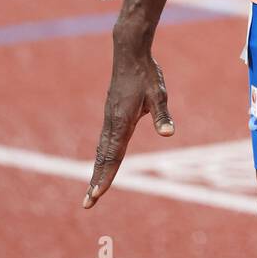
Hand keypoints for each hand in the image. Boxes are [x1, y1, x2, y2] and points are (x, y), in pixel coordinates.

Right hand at [83, 43, 173, 207]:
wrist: (129, 53)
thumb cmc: (146, 74)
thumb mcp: (159, 94)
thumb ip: (162, 115)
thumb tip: (168, 134)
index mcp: (122, 122)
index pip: (114, 155)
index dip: (106, 176)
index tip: (97, 194)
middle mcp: (112, 123)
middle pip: (103, 159)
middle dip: (96, 182)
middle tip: (87, 204)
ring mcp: (109, 119)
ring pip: (101, 151)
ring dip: (96, 171)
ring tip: (91, 191)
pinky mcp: (111, 114)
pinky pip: (104, 141)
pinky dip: (101, 157)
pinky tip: (101, 163)